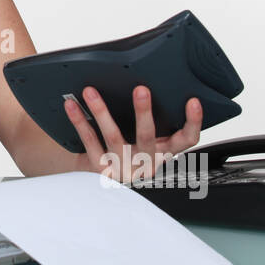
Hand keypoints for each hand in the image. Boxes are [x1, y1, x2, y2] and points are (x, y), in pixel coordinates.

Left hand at [63, 85, 202, 182]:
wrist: (100, 182)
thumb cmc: (127, 153)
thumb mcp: (145, 143)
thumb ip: (152, 123)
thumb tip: (143, 82)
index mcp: (163, 152)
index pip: (186, 139)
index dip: (193, 122)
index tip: (193, 101)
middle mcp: (146, 161)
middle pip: (147, 136)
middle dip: (144, 112)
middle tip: (141, 89)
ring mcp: (123, 167)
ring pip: (114, 137)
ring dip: (101, 111)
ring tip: (91, 90)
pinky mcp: (100, 169)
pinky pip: (89, 141)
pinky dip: (79, 121)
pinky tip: (71, 105)